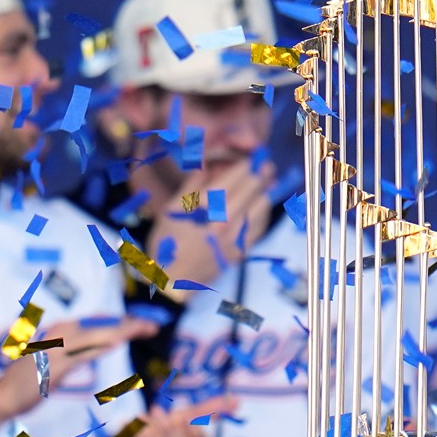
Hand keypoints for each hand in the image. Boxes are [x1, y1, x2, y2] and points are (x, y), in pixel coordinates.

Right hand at [0, 315, 158, 418]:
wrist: (3, 395)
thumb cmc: (27, 380)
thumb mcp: (54, 359)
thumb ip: (76, 351)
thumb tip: (101, 346)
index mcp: (60, 329)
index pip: (98, 321)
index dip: (121, 321)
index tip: (140, 324)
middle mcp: (60, 333)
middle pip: (102, 325)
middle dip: (129, 324)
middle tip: (152, 326)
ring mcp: (58, 347)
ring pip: (98, 335)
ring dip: (124, 332)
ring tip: (146, 329)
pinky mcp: (57, 365)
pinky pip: (84, 353)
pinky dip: (102, 346)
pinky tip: (119, 342)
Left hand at [106, 394, 239, 436]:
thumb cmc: (163, 436)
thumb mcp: (185, 419)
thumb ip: (209, 410)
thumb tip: (238, 400)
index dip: (198, 435)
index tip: (187, 419)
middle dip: (176, 432)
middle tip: (169, 418)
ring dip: (154, 436)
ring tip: (146, 423)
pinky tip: (128, 428)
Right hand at [145, 161, 275, 292]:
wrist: (173, 280)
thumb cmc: (168, 241)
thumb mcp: (172, 207)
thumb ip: (192, 184)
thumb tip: (208, 164)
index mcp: (205, 204)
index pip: (236, 176)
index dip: (248, 164)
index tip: (254, 157)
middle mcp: (225, 217)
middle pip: (253, 188)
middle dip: (262, 173)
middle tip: (267, 165)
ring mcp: (236, 235)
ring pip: (261, 206)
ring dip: (266, 192)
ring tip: (268, 184)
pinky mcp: (242, 249)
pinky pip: (260, 226)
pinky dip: (263, 212)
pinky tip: (262, 207)